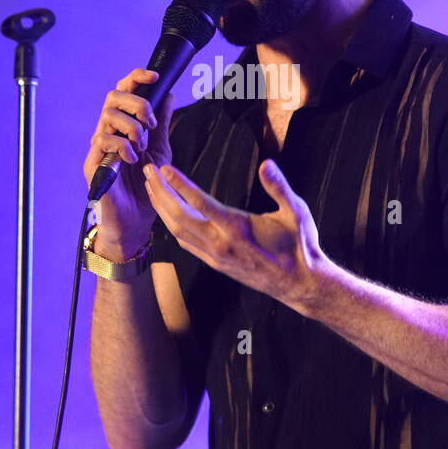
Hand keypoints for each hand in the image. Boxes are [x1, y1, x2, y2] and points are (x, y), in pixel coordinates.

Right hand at [82, 68, 173, 255]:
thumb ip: (161, 123)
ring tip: (143, 146)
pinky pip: (102, 141)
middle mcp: (108, 132)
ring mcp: (99, 148)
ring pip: (108, 117)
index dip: (136, 78)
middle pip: (113, 97)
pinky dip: (123, 146)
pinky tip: (133, 160)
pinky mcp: (93, 164)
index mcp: (124, 125)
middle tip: (150, 124)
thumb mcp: (160, 149)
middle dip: (137, 103)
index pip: (123, 91)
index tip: (155, 76)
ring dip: (132, 127)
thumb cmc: (146, 186)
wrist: (136, 221)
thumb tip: (168, 95)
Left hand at [142, 157, 328, 310]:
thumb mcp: (296, 212)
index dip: (179, 184)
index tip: (164, 169)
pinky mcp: (216, 264)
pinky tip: (167, 214)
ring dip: (161, 208)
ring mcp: (216, 256)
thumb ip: (279, 187)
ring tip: (151, 188)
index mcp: (237, 228)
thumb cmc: (300, 246)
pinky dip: (172, 226)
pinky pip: (186, 244)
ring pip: (178, 231)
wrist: (300, 284)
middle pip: (179, 216)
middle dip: (160, 192)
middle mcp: (221, 243)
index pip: (200, 203)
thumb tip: (267, 164)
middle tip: (147, 171)